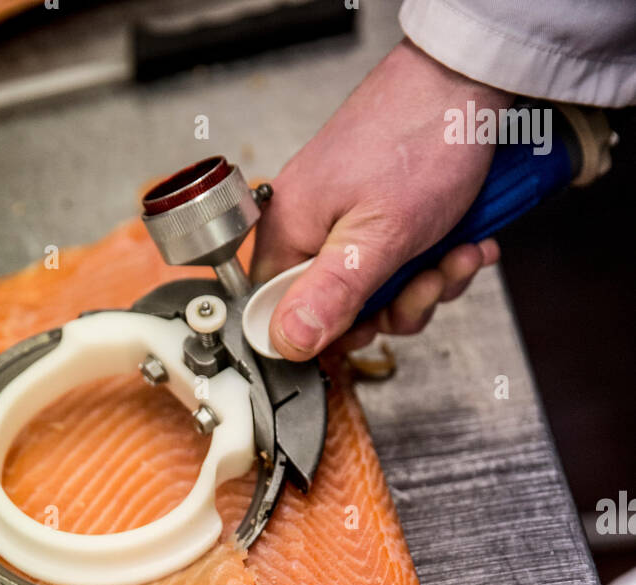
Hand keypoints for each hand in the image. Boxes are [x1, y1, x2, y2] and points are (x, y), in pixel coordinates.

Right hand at [251, 39, 503, 359]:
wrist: (468, 79)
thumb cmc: (421, 137)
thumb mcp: (379, 235)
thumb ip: (332, 294)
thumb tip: (286, 341)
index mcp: (289, 232)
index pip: (279, 315)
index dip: (326, 335)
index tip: (367, 326)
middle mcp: (311, 229)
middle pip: (337, 312)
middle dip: (393, 308)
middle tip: (423, 282)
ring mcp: (348, 223)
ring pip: (378, 295)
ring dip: (425, 286)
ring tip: (456, 254)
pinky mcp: (382, 218)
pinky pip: (401, 269)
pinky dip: (437, 263)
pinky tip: (463, 243)